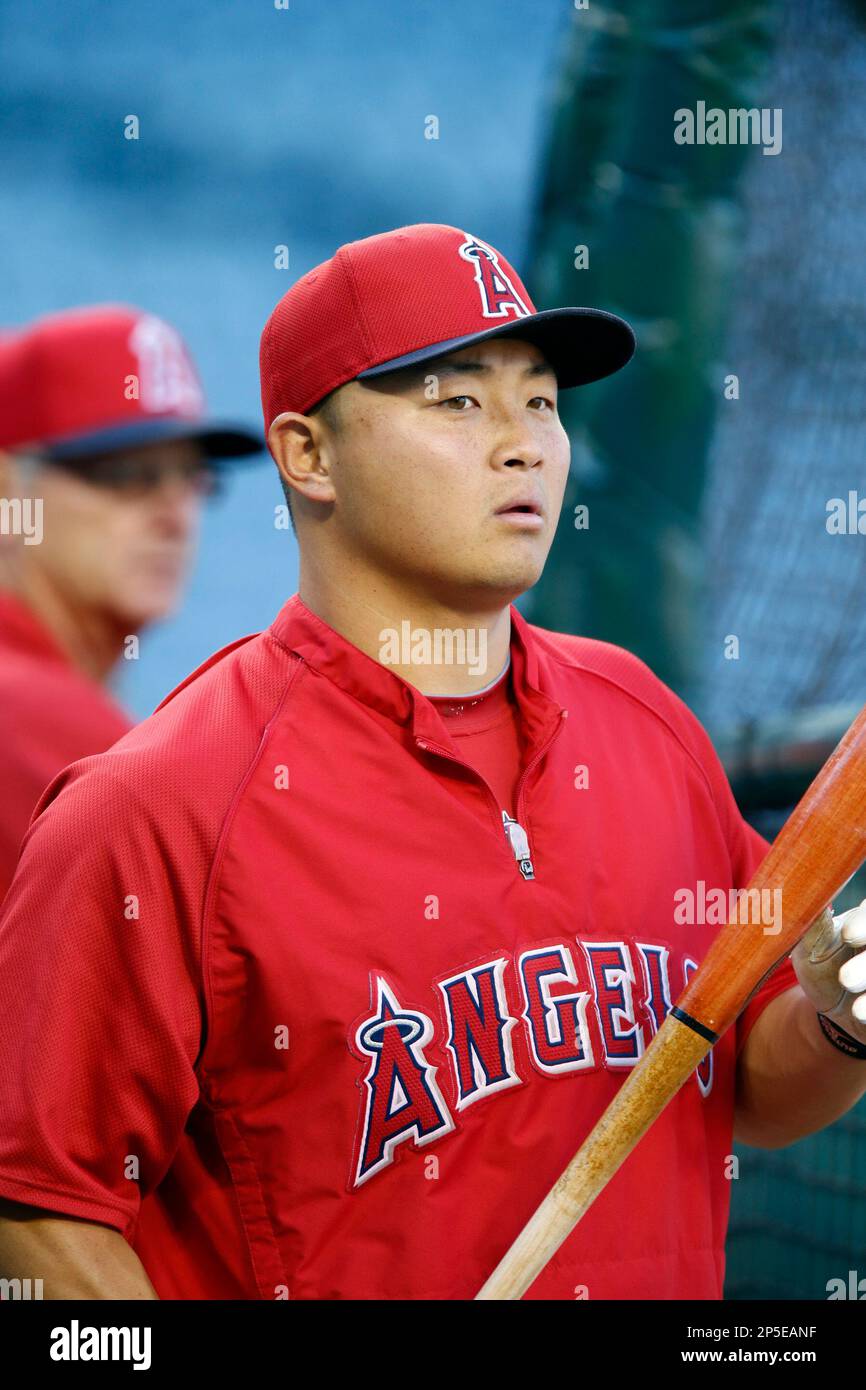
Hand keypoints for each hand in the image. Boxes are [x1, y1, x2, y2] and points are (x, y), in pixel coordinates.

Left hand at [792, 899, 865, 1045]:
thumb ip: (809, 927)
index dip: (863, 922)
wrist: (832, 1012)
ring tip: (849, 992)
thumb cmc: (821, 969)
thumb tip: (798, 898)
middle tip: (845, 977)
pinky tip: (860, 1012)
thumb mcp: (808, 948)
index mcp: (864, 922)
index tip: (847, 935)